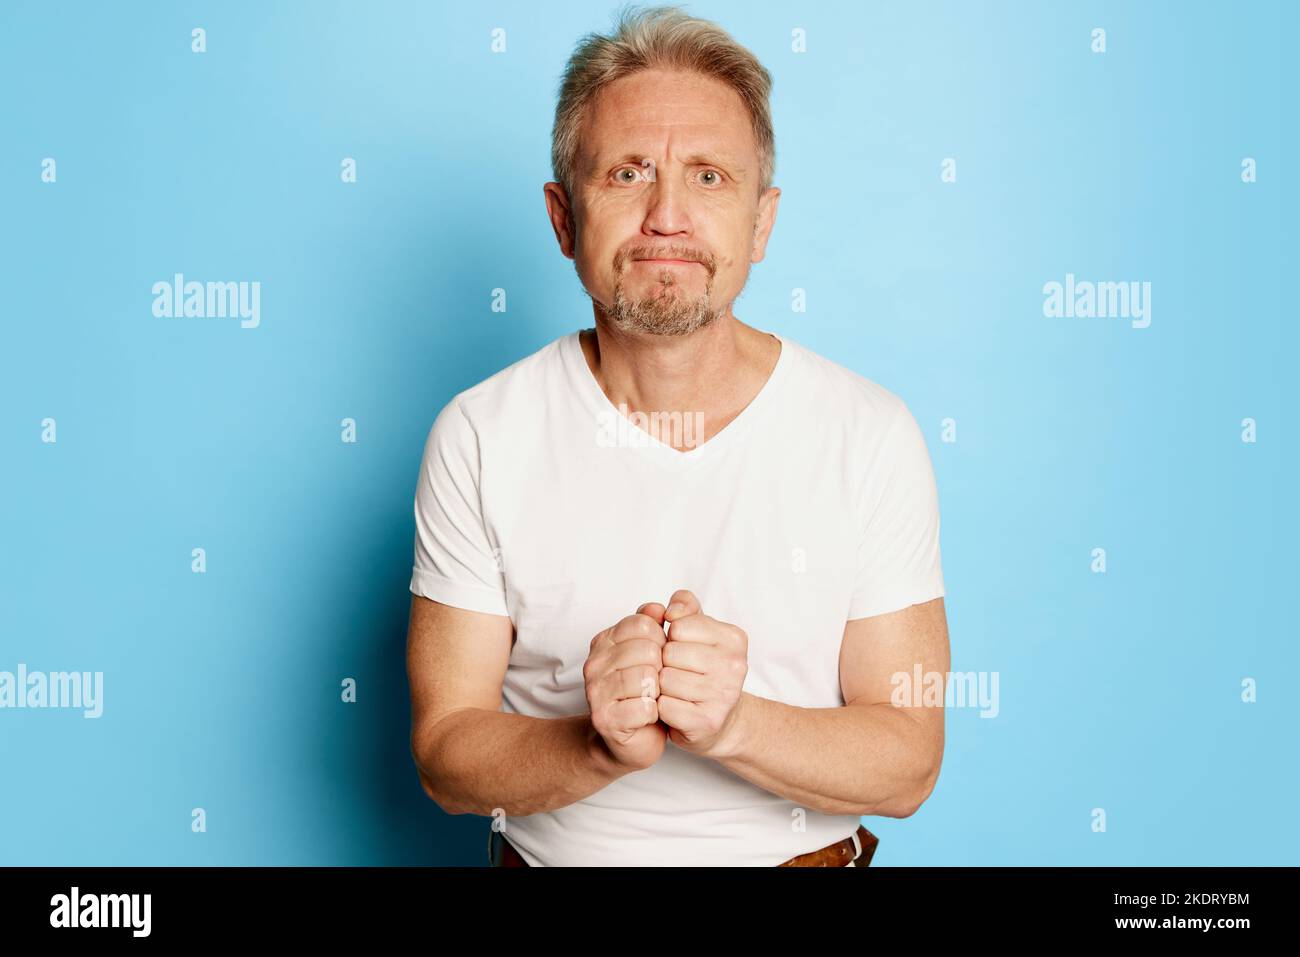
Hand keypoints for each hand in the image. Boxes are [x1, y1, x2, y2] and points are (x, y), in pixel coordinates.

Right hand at [583, 602, 668, 770]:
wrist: (632, 738)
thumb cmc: (645, 692)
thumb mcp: (653, 651)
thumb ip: (657, 624)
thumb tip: (659, 608)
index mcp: (604, 641)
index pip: (643, 624)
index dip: (661, 640)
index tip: (660, 657)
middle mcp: (594, 664)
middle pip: (646, 650)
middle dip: (662, 667)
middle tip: (658, 682)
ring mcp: (596, 692)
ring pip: (645, 677)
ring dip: (658, 690)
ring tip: (654, 697)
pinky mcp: (605, 719)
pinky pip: (644, 707)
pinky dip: (654, 712)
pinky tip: (650, 715)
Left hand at [657, 589, 749, 758]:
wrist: (719, 719)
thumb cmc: (703, 669)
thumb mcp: (698, 630)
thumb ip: (685, 606)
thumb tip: (671, 610)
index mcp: (734, 638)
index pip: (678, 626)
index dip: (671, 639)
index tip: (683, 649)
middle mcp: (734, 666)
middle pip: (669, 653)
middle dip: (665, 663)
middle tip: (678, 673)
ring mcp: (724, 695)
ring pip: (664, 680)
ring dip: (662, 687)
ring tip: (677, 691)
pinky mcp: (708, 721)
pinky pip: (665, 706)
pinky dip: (662, 708)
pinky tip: (675, 708)